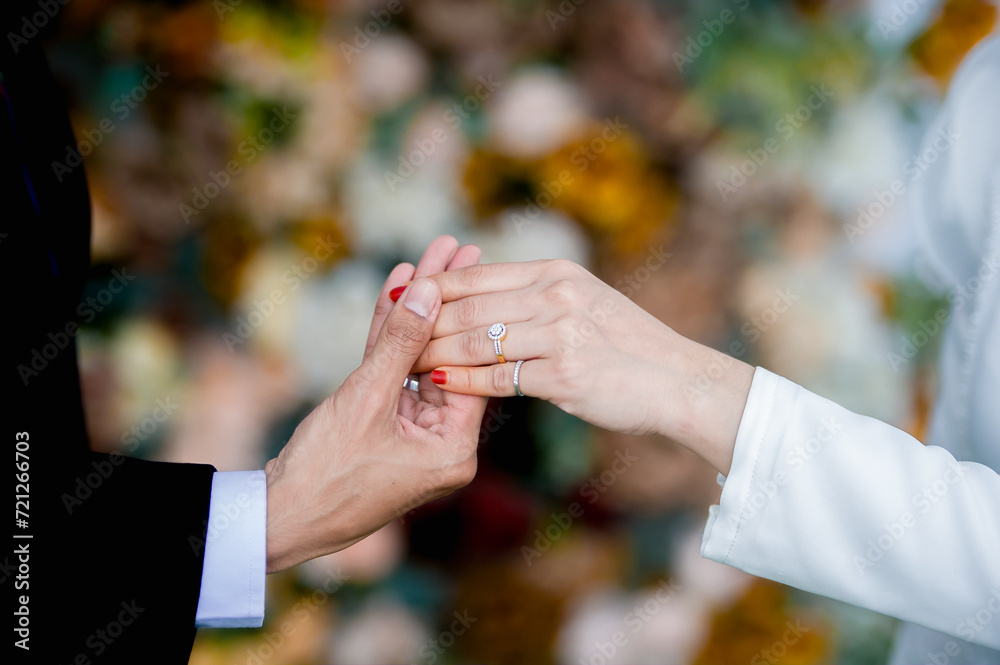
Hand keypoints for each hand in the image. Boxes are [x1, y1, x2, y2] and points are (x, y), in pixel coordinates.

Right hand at [264, 238, 486, 572]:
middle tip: (456, 247)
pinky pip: (391, 375)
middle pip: (445, 356)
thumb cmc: (326, 472)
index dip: (464, 310)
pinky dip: (387, 339)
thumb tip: (430, 291)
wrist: (279, 519)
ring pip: (416, 359)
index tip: (471, 264)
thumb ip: (400, 344)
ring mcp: (412, 435)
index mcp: (453, 448)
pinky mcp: (383, 427)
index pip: (468, 366)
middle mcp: (441, 442)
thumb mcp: (366, 400)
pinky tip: (394, 290)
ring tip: (429, 254)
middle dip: (442, 300)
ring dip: (414, 311)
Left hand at [411, 259, 753, 473]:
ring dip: (433, 354)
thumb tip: (484, 299)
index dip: (433, 289)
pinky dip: (462, 381)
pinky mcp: (564, 374)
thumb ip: (537, 296)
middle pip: (468, 307)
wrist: (678, 379)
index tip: (401, 301)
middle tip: (391, 339)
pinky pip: (497, 378)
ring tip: (403, 366)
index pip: (477, 277)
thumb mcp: (585, 302)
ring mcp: (560, 333)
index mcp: (555, 273)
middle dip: (422, 324)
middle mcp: (555, 294)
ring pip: (475, 341)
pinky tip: (437, 385)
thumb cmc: (628, 345)